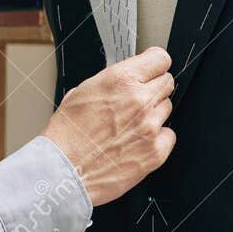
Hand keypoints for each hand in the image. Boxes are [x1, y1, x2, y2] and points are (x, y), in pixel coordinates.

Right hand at [41, 47, 174, 206]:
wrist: (63, 172)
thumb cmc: (66, 136)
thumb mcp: (80, 93)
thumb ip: (109, 82)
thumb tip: (123, 81)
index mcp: (120, 80)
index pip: (160, 59)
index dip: (154, 65)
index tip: (152, 69)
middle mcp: (139, 100)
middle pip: (167, 82)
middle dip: (153, 88)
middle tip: (137, 100)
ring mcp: (150, 127)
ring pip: (167, 109)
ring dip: (153, 114)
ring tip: (130, 125)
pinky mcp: (156, 151)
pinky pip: (168, 135)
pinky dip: (157, 138)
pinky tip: (137, 142)